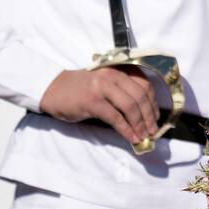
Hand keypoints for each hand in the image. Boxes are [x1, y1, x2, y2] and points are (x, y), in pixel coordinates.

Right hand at [39, 66, 158, 142]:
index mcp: (118, 71)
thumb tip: (143, 113)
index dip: (153, 103)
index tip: (156, 117)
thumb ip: (121, 91)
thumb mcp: (104, 83)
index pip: (144, 85)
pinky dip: (126, 130)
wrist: (52, 89)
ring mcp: (102, 88)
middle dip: (149, 116)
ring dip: (140, 124)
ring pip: (130, 107)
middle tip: (153, 131)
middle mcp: (112, 76)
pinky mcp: (92, 102)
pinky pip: (115, 118)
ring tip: (143, 136)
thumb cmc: (80, 89)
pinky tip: (130, 138)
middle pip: (140, 96)